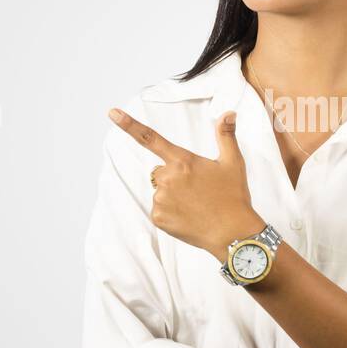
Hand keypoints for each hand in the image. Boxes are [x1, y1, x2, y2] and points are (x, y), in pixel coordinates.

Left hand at [107, 106, 262, 259]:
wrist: (233, 233)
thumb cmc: (234, 196)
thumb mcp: (233, 162)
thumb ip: (225, 136)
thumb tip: (228, 113)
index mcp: (183, 161)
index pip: (150, 138)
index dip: (129, 124)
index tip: (112, 113)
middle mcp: (168, 178)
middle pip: (162, 171)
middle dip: (175, 177)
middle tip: (198, 189)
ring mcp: (161, 199)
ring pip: (161, 192)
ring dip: (174, 196)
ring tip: (196, 205)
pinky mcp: (158, 218)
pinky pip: (160, 210)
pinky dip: (171, 213)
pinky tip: (189, 216)